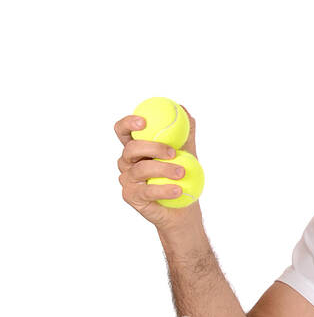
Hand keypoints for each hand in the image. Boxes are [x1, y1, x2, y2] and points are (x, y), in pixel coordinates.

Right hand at [115, 105, 200, 230]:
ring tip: (182, 173)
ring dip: (163, 169)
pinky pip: (146, 191)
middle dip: (152, 147)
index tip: (144, 122)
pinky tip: (177, 190)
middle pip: (131, 148)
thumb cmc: (183, 176)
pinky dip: (164, 189)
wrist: (185, 206)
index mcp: (136, 147)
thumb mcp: (187, 151)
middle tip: (173, 152)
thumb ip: (185, 131)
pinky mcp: (131, 196)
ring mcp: (127, 179)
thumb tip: (184, 110)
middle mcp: (127, 162)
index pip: (123, 130)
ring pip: (140, 169)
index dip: (128, 123)